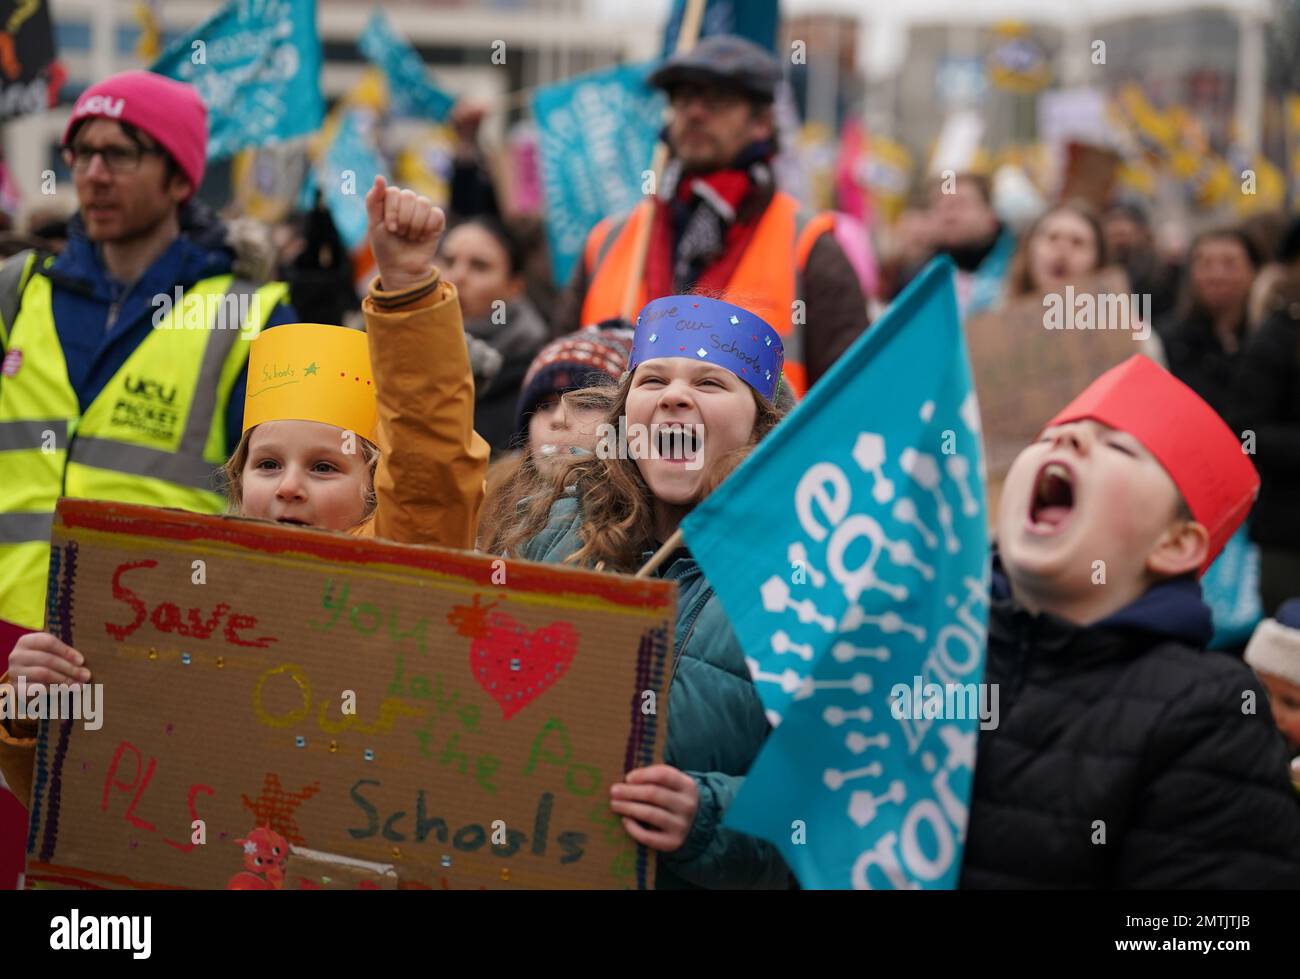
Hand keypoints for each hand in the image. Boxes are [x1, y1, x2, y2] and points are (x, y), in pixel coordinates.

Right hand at [8, 632, 89, 685]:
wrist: (24, 679)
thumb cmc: (42, 662)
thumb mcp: (51, 653)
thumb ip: (64, 654)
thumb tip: (82, 664)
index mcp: (26, 641)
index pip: (48, 642)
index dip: (66, 651)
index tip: (81, 661)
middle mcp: (17, 655)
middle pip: (47, 660)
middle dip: (70, 668)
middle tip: (85, 675)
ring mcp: (14, 672)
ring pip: (43, 674)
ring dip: (64, 680)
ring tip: (79, 685)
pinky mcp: (16, 688)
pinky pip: (36, 689)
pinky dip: (53, 690)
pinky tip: (65, 691)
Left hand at [365, 175, 445, 293]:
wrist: (401, 268)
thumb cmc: (386, 247)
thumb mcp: (374, 225)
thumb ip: (373, 201)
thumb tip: (379, 177)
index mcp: (391, 200)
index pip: (393, 192)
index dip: (392, 211)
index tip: (390, 229)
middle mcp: (408, 202)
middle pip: (409, 196)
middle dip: (403, 219)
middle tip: (400, 234)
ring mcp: (423, 210)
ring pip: (423, 204)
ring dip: (415, 225)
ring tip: (410, 237)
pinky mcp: (436, 221)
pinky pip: (436, 214)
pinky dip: (427, 228)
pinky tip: (422, 238)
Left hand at [609, 764, 698, 852]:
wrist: (694, 825)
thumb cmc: (673, 798)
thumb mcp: (672, 784)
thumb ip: (654, 777)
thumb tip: (628, 780)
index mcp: (688, 786)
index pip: (664, 775)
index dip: (643, 775)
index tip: (627, 778)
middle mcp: (687, 805)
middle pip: (654, 794)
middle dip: (630, 792)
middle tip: (613, 791)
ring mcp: (681, 825)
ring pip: (650, 814)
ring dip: (629, 808)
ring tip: (614, 804)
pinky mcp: (673, 842)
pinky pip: (649, 836)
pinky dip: (634, 828)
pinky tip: (625, 820)